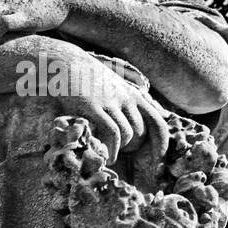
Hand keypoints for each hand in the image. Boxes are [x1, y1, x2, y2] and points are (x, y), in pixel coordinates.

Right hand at [51, 49, 170, 164]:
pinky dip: (112, 148)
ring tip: (110, 157)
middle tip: (121, 154)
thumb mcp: (114, 88)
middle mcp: (127, 97)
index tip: (157, 164)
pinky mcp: (94, 105)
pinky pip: (112, 131)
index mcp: (134, 96)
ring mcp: (111, 101)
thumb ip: (129, 103)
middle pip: (142, 131)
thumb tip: (146, 121)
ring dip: (120, 150)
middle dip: (134, 148)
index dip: (161, 146)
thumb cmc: (87, 80)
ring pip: (129, 133)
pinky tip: (105, 155)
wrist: (65, 63)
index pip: (158, 124)